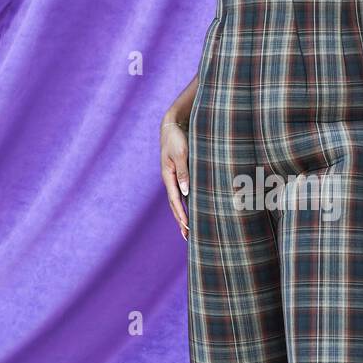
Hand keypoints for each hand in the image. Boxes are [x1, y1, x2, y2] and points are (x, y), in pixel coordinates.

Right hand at [160, 117, 189, 240]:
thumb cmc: (176, 138)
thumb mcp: (180, 153)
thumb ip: (183, 172)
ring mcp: (175, 178)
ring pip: (179, 200)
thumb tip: (185, 192)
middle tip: (187, 237)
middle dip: (181, 221)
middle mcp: (171, 179)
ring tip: (189, 230)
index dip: (181, 214)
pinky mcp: (181, 174)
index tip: (187, 227)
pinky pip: (184, 192)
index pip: (175, 200)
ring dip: (183, 215)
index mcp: (168, 176)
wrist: (173, 125)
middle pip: (175, 204)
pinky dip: (187, 204)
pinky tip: (194, 211)